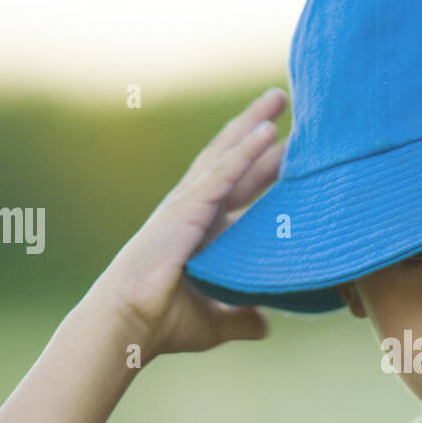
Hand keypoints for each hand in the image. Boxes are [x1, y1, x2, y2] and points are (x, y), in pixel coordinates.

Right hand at [92, 87, 288, 361]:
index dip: (264, 166)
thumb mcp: (216, 321)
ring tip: (280, 97)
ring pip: (228, 155)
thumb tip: (265, 325)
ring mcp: (189, 205)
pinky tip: (267, 131)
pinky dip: (244, 152)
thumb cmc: (162, 323)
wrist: (129, 324)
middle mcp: (197, 211)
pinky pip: (222, 174)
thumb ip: (242, 319)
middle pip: (235, 160)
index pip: (241, 189)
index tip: (292, 147)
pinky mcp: (185, 209)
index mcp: (204, 231)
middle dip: (258, 130)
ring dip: (254, 125)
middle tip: (284, 100)